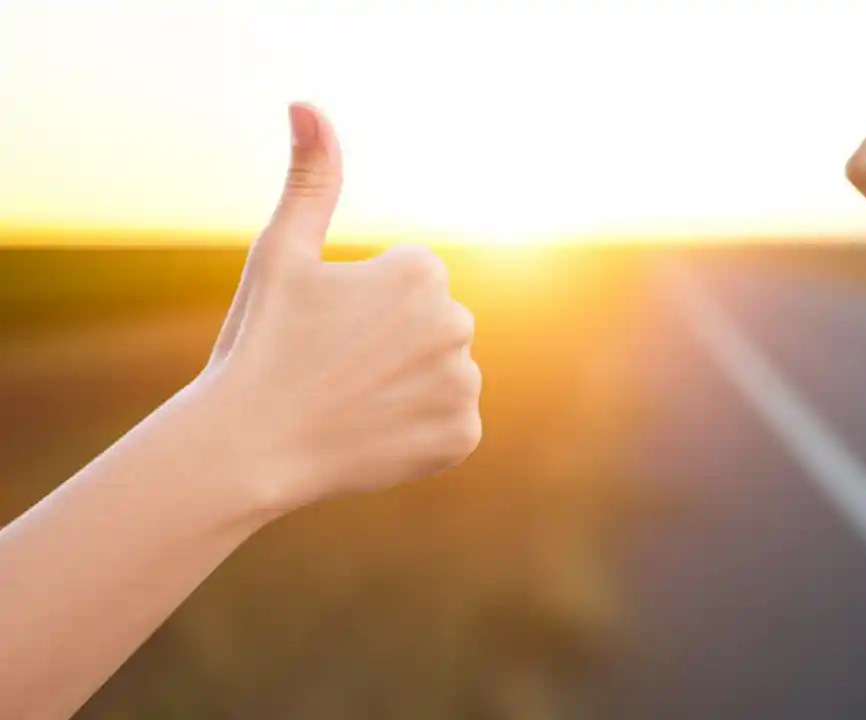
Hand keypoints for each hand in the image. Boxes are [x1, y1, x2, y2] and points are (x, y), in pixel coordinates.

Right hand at [202, 104, 481, 512]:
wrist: (245, 448)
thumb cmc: (259, 344)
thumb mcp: (281, 252)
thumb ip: (311, 178)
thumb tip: (307, 104)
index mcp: (422, 271)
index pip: (409, 285)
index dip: (363, 309)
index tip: (326, 330)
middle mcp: (457, 321)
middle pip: (431, 329)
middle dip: (392, 345)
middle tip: (334, 370)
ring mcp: (463, 384)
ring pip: (441, 376)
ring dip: (407, 388)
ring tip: (350, 403)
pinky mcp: (461, 436)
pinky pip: (450, 425)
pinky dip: (419, 433)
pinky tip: (373, 436)